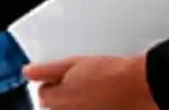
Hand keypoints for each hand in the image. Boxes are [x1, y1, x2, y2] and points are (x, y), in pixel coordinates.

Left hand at [24, 55, 157, 109]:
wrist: (140, 85)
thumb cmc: (111, 73)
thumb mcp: (74, 63)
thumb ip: (47, 69)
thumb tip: (28, 72)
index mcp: (60, 99)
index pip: (43, 95)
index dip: (52, 84)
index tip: (61, 78)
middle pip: (55, 107)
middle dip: (62, 97)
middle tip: (79, 84)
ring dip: (75, 104)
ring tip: (92, 92)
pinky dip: (89, 107)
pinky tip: (101, 101)